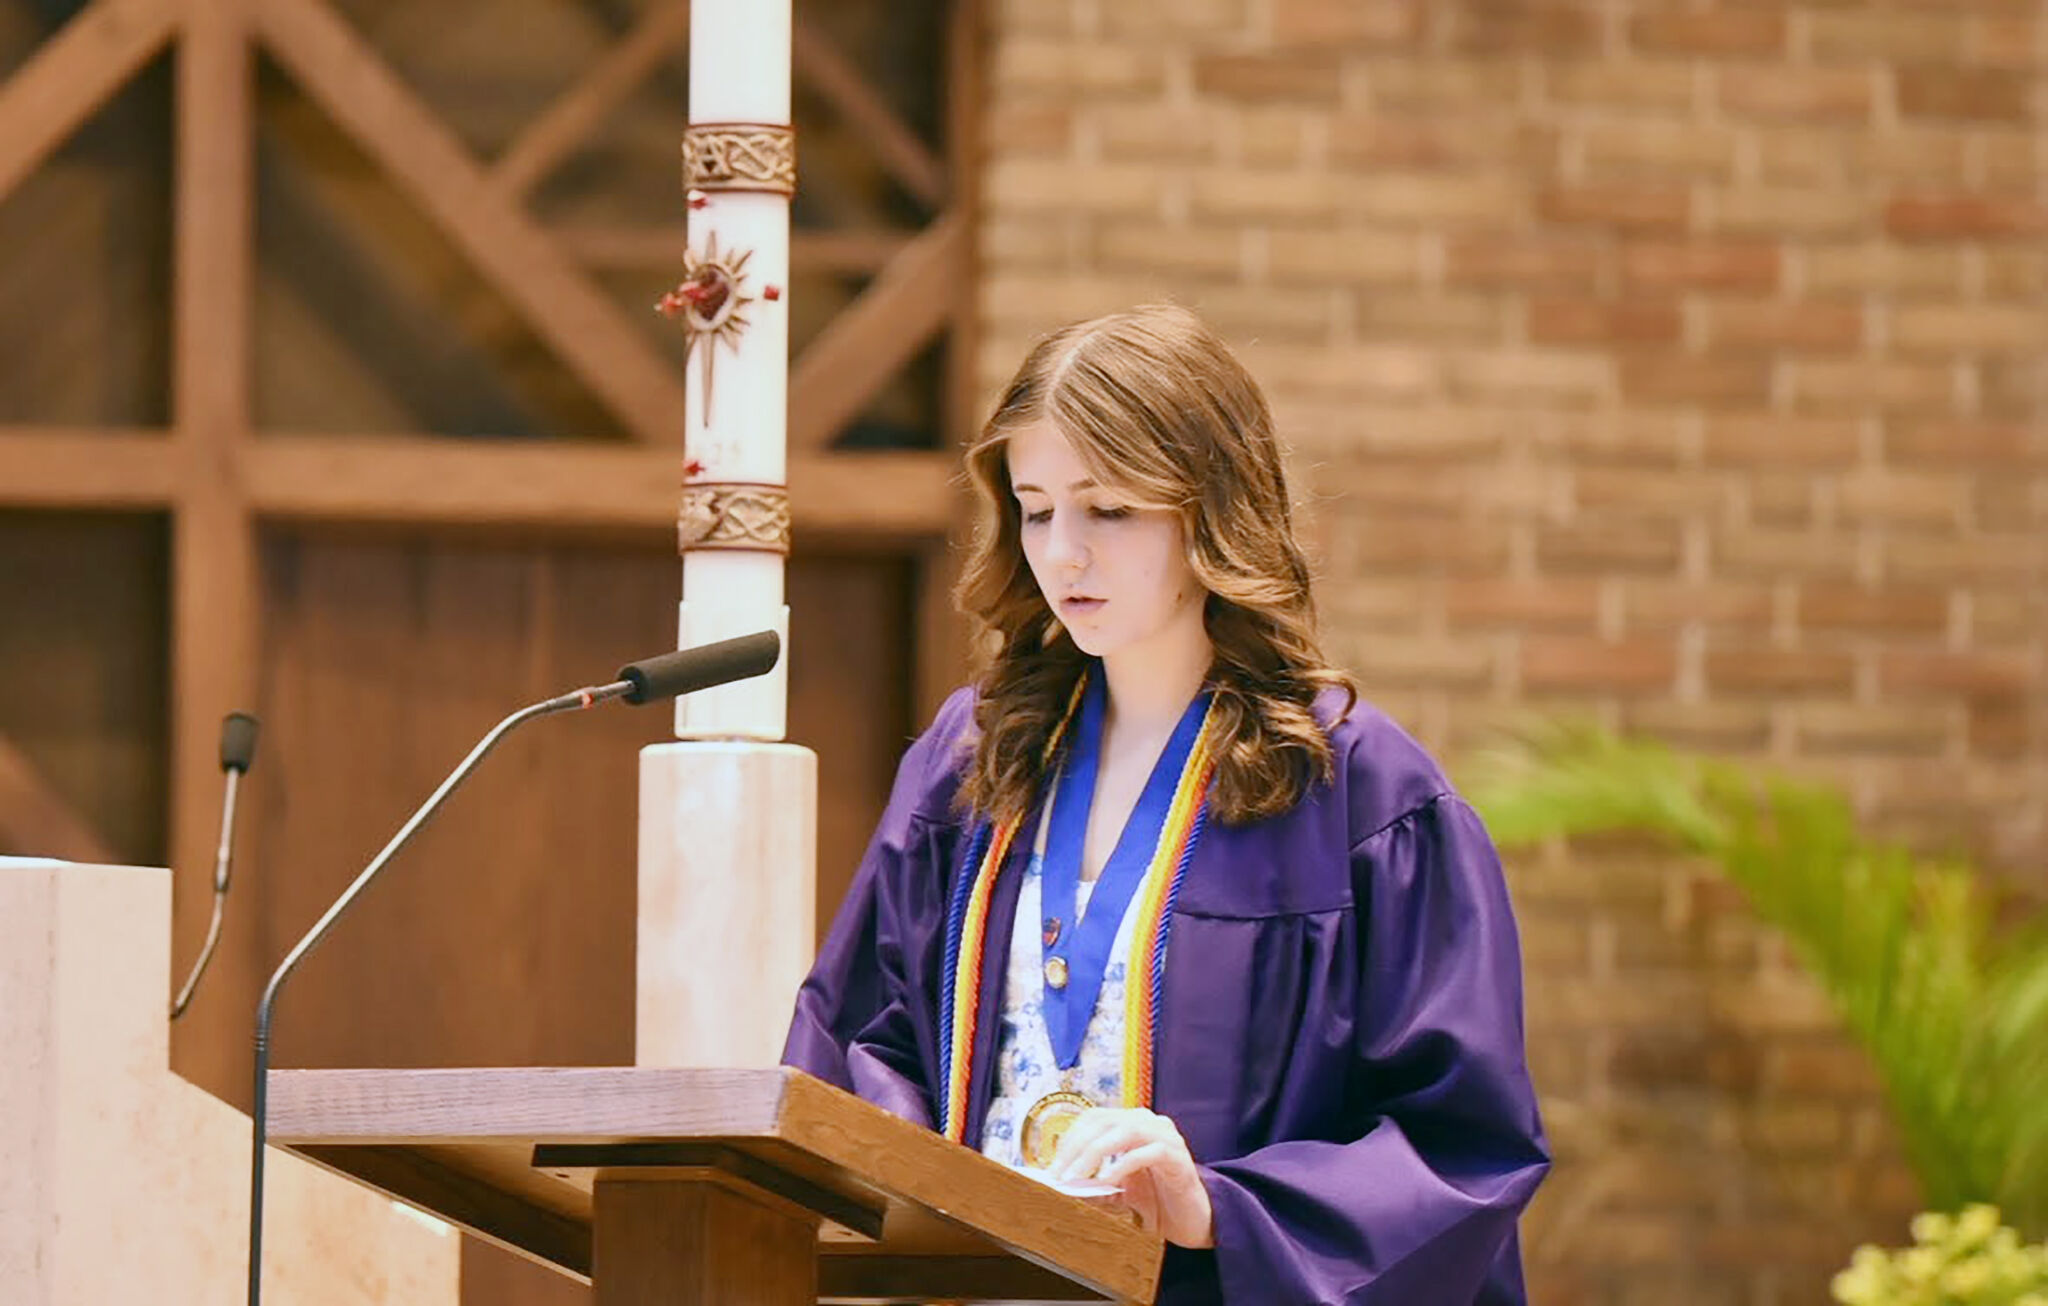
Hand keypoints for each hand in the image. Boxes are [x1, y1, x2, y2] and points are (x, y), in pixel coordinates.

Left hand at [1050, 1107, 1214, 1248]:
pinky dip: (1121, 1166)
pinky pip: (1145, 1153)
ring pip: (1122, 1132)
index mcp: (1131, 1124)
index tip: (1052, 1166)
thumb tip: (1064, 1184)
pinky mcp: (1177, 1155)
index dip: (1069, 1139)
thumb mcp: (1118, 1193)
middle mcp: (1148, 1122)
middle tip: (1058, 1174)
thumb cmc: (1157, 1201)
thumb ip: (1094, 1186)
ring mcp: (1165, 1136)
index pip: (1093, 1118)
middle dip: (1075, 1148)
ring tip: (1075, 1178)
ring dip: (1093, 1154)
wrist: (1193, 1220)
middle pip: (1102, 1122)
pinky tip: (1107, 1182)